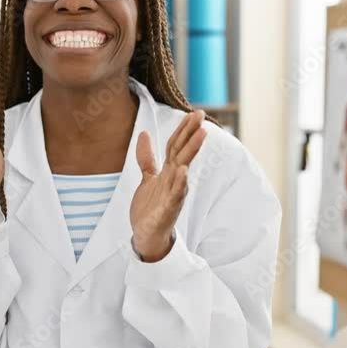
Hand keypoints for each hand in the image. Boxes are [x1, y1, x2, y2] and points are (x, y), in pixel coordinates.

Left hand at [130, 110, 206, 261]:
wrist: (146, 235)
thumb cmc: (150, 207)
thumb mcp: (147, 177)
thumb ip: (147, 157)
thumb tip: (144, 133)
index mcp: (168, 171)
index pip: (176, 145)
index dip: (183, 129)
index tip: (193, 112)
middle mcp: (174, 180)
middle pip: (183, 152)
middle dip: (192, 134)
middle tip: (201, 116)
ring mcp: (173, 193)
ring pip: (183, 169)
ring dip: (191, 152)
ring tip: (200, 135)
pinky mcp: (168, 209)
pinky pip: (175, 195)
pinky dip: (180, 183)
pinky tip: (183, 171)